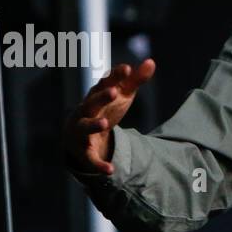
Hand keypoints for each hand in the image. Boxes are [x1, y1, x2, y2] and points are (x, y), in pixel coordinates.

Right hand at [62, 58, 156, 174]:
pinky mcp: (83, 151)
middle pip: (91, 102)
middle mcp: (85, 111)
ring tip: (106, 123)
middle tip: (113, 92)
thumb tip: (151, 61)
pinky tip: (110, 170)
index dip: (115, 76)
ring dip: (94, 124)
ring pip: (85, 127)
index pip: (104, 83)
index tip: (127, 69)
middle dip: (101, 97)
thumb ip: (135, 80)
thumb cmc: (103, 109)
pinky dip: (99, 164)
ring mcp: (82, 130)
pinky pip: (90, 158)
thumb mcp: (121, 95)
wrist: (80, 135)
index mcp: (95, 96)